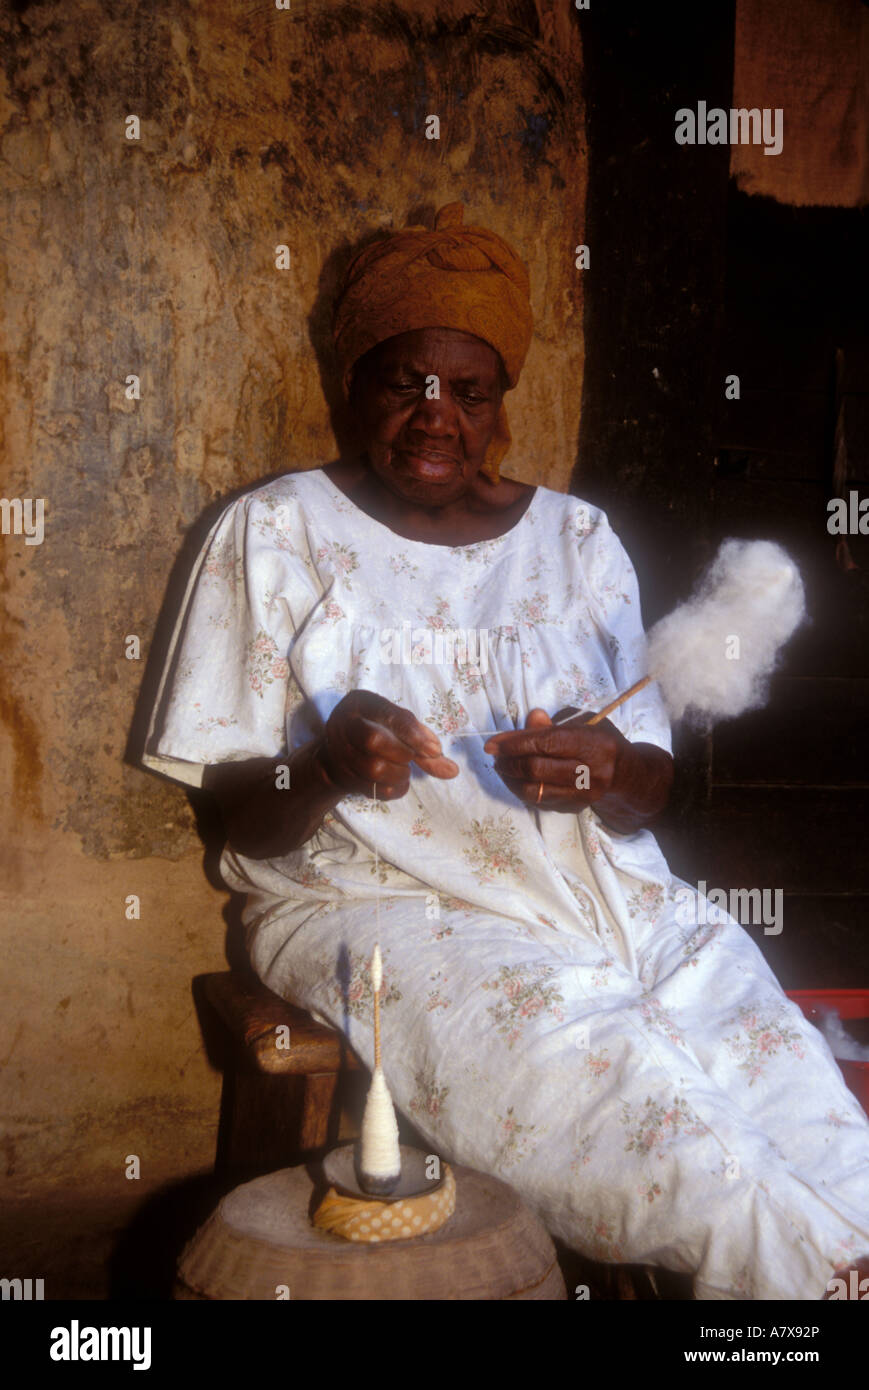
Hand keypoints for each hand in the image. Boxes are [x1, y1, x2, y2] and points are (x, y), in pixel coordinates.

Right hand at [317, 689, 458, 798]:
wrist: (338, 753)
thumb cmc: (376, 730)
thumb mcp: (396, 724)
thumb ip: (423, 741)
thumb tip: (452, 771)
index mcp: (361, 703)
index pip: (388, 715)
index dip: (413, 733)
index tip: (434, 750)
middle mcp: (344, 725)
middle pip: (373, 741)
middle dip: (402, 753)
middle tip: (410, 757)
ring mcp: (340, 753)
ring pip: (374, 769)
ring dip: (400, 774)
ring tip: (404, 770)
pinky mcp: (343, 777)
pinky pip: (375, 790)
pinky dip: (395, 790)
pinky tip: (397, 782)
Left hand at [483, 705, 625, 811]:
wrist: (626, 776)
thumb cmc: (601, 742)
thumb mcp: (585, 723)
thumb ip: (554, 723)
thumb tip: (531, 718)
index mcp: (595, 745)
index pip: (547, 743)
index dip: (516, 743)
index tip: (493, 743)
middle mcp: (590, 772)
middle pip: (537, 769)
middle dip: (509, 762)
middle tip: (496, 755)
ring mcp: (582, 795)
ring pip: (534, 791)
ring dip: (510, 779)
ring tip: (502, 767)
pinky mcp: (574, 809)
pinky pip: (539, 801)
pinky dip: (522, 789)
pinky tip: (516, 779)